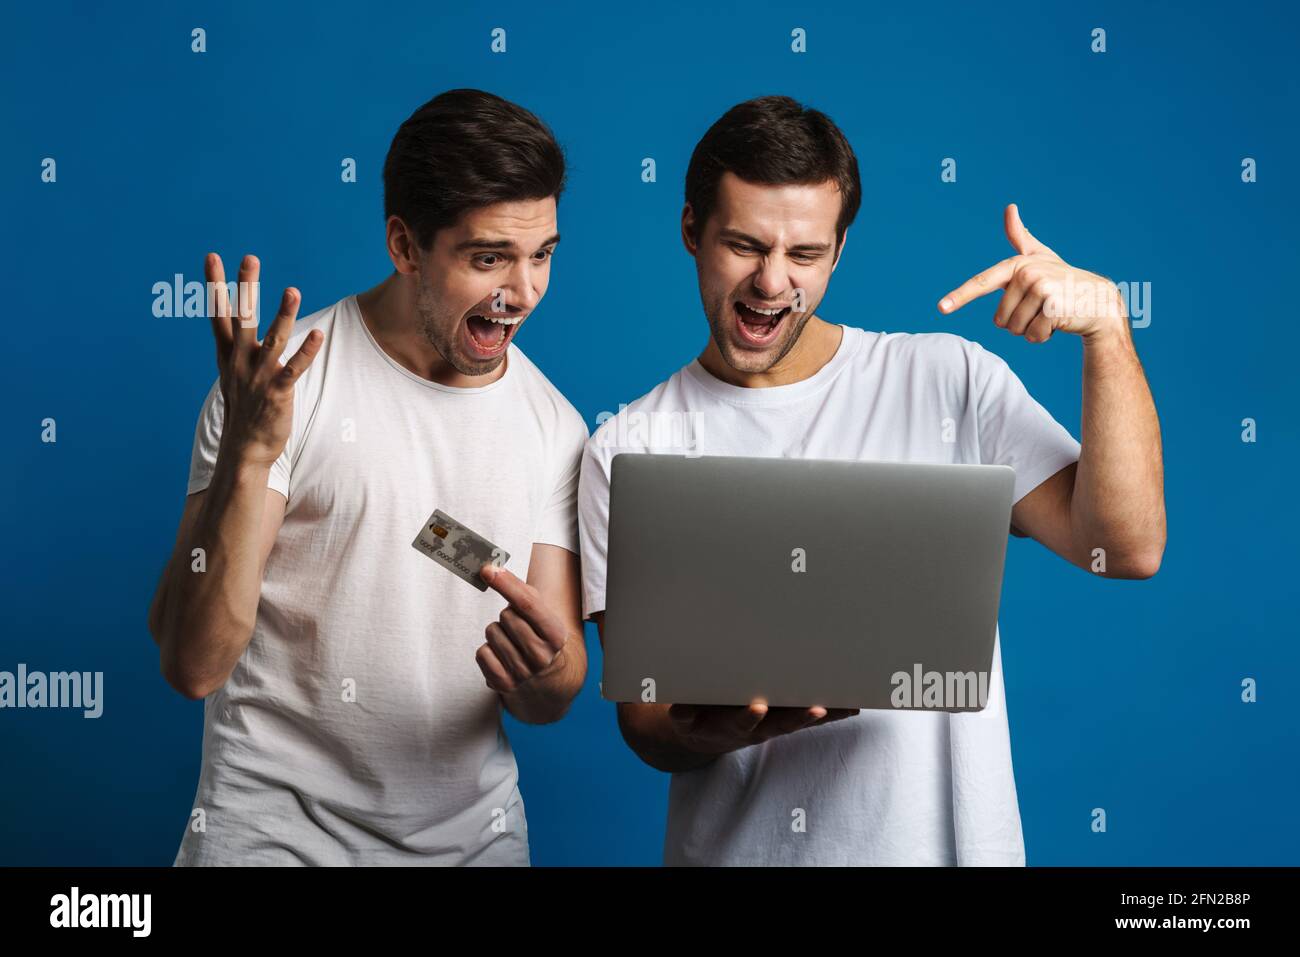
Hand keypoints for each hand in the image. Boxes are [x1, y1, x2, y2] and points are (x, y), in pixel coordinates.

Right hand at [206, 253, 322, 467]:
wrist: (244, 449)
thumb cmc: (243, 408)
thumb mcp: (232, 373)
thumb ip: (234, 346)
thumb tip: (233, 324)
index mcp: (228, 354)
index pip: (219, 313)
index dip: (215, 284)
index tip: (212, 256)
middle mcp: (240, 360)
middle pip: (242, 317)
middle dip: (245, 287)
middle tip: (249, 258)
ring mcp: (258, 376)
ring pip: (272, 338)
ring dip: (283, 314)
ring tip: (293, 290)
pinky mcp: (278, 392)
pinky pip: (294, 368)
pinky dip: (306, 351)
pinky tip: (317, 334)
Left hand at [475, 563, 570, 694]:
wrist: (551, 686)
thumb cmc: (543, 641)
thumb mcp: (545, 618)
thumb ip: (522, 593)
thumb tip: (492, 570)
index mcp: (556, 636)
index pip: (527, 604)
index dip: (506, 584)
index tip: (488, 570)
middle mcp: (541, 656)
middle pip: (506, 616)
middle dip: (508, 616)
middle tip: (520, 629)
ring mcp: (522, 672)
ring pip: (492, 632)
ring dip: (498, 633)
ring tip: (512, 644)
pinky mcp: (503, 684)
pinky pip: (482, 652)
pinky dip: (488, 650)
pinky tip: (502, 657)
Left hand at [667, 700, 859, 755]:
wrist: (691, 731)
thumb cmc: (739, 713)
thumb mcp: (769, 712)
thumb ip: (802, 705)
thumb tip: (852, 701)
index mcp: (769, 721)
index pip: (797, 718)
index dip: (814, 715)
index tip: (832, 707)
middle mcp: (749, 727)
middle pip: (777, 724)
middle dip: (796, 718)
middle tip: (814, 709)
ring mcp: (719, 726)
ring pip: (737, 723)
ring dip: (748, 718)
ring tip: (758, 708)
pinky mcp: (687, 721)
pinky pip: (685, 716)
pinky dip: (684, 713)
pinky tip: (682, 707)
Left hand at [937, 204, 1126, 341]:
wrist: (1097, 299)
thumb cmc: (1063, 279)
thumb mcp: (1039, 257)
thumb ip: (1020, 237)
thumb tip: (1010, 207)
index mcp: (1016, 265)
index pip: (982, 283)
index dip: (960, 296)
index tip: (941, 308)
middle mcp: (1026, 274)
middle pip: (999, 320)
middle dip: (1018, 323)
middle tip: (1039, 309)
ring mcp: (1040, 288)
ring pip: (1015, 330)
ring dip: (1031, 330)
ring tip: (1049, 314)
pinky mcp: (1053, 306)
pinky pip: (1033, 336)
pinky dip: (1043, 337)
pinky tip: (1058, 322)